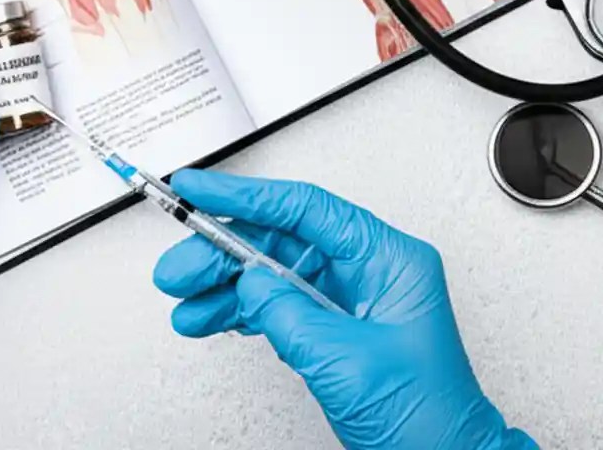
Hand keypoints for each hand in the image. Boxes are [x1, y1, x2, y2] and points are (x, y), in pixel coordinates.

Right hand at [153, 170, 535, 449]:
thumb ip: (286, 312)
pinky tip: (210, 319)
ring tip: (185, 305)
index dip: (245, 196)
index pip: (305, 209)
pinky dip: (238, 313)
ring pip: (270, 274)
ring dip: (222, 288)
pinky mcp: (333, 328)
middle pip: (279, 241)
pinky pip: (275, 305)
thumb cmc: (424, 414)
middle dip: (221, 252)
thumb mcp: (343, 358)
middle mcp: (368, 271)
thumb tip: (248, 280)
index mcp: (388, 259)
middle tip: (178, 268)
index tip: (198, 188)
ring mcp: (349, 299)